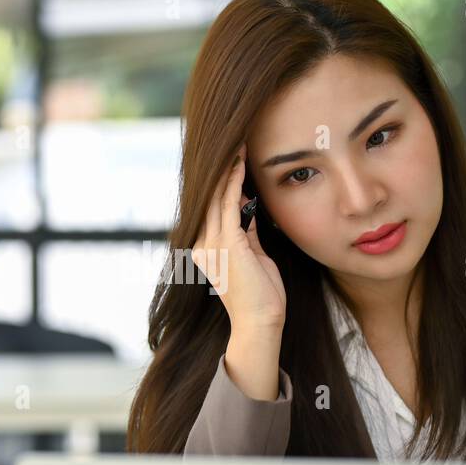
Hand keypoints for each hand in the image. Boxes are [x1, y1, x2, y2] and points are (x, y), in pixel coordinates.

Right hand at [190, 145, 285, 331]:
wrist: (260, 322)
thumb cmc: (261, 296)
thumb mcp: (253, 257)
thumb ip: (246, 232)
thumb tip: (246, 206)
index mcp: (206, 249)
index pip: (211, 208)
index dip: (220, 182)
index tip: (231, 159)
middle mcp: (203, 244)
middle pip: (209, 198)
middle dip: (221, 170)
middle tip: (232, 142)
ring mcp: (212, 244)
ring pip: (217, 196)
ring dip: (228, 169)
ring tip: (237, 144)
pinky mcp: (227, 243)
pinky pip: (229, 204)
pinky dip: (234, 181)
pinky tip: (241, 163)